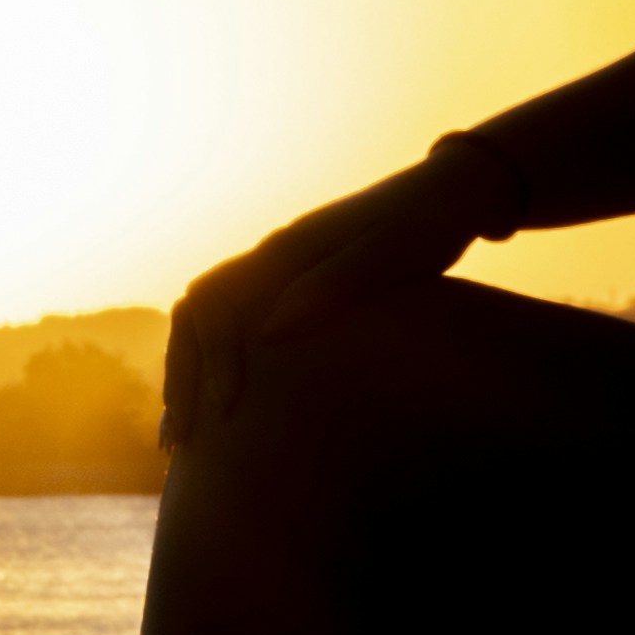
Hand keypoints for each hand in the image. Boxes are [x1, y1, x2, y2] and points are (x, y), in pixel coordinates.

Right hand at [165, 151, 491, 437]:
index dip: (212, 360)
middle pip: (194, 317)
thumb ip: (332, 288)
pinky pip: (243, 329)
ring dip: (195, 375)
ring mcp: (284, 272)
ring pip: (212, 325)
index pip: (210, 305)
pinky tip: (231, 411)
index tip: (226, 408)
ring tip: (186, 436)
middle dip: (183, 376)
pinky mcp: (303, 287)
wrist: (454, 195)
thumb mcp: (388, 258)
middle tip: (180, 439)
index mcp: (283, 251)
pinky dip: (224, 368)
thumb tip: (269, 333)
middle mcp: (272, 259)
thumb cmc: (426, 227)